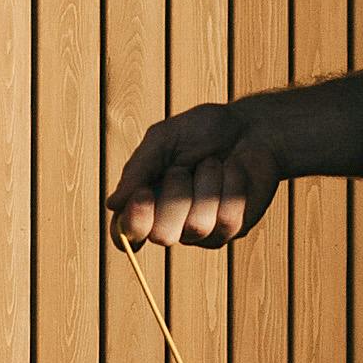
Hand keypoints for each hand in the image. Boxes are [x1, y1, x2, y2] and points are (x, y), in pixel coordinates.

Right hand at [109, 96, 297, 250]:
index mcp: (145, 201)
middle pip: (161, 236)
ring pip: (197, 226)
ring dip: (206, 183)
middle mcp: (170, 222)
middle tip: (182, 169)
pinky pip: (227, 219)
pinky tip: (233, 171)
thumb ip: (139, 169)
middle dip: (175, 195)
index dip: (133, 221)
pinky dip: (230, 185)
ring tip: (212, 164)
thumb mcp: (163, 139)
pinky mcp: (232, 229)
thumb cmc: (202, 131)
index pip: (125, 234)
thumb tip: (113, 204)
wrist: (250, 127)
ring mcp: (202, 231)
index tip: (143, 193)